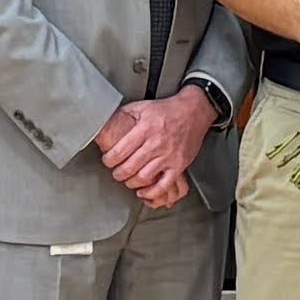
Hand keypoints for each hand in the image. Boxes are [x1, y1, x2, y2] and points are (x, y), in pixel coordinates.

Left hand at [97, 90, 215, 205]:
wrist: (194, 111)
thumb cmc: (167, 110)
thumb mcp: (142, 107)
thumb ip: (124, 115)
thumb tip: (106, 124)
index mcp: (144, 129)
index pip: (119, 152)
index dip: (109, 160)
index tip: (108, 161)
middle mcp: (156, 143)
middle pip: (129, 168)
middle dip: (118, 174)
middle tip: (117, 173)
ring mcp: (168, 156)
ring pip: (144, 178)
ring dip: (131, 183)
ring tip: (129, 180)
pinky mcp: (179, 165)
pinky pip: (164, 185)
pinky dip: (151, 193)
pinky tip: (144, 192)